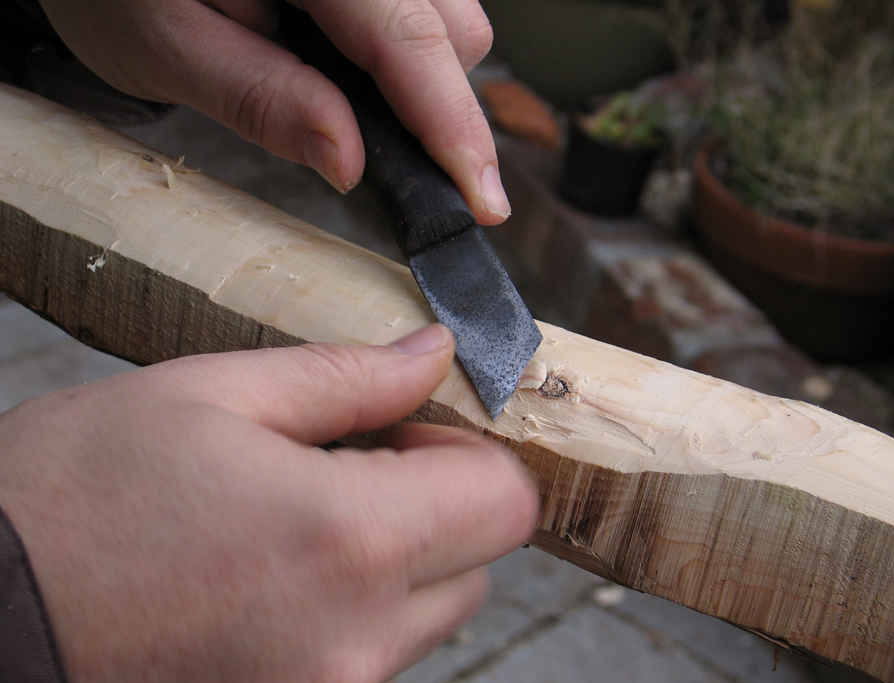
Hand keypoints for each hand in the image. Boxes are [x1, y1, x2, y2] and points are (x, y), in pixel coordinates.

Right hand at [0, 325, 537, 682]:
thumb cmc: (62, 506)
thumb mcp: (200, 398)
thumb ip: (344, 378)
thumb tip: (436, 354)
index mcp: (348, 540)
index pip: (506, 500)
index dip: (465, 455)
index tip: (402, 439)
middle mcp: (353, 647)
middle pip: (473, 569)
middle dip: (427, 517)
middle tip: (332, 485)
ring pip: (417, 632)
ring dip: (377, 584)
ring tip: (271, 554)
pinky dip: (332, 646)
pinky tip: (247, 618)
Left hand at [35, 0, 510, 223]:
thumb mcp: (161, 47)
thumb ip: (260, 99)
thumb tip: (349, 161)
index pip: (404, 34)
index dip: (450, 124)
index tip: (481, 200)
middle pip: (452, 24)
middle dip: (439, 107)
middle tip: (386, 162)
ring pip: (450, 17)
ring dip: (424, 80)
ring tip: (344, 102)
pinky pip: (424, 9)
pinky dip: (407, 56)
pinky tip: (350, 71)